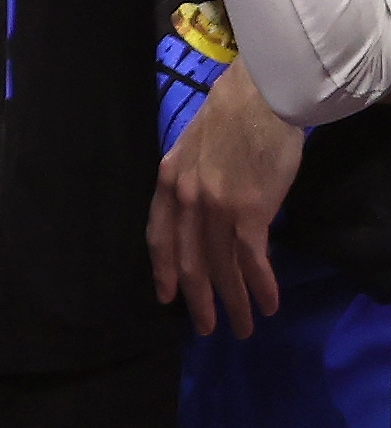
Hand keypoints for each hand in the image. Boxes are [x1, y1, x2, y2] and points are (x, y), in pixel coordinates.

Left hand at [153, 65, 298, 337]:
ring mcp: (215, 207)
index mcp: (168, 182)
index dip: (163, 270)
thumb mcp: (192, 151)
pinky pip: (251, 260)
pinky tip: (269, 304)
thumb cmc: (231, 120)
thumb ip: (191, 183)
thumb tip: (202, 213)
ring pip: (221, 268)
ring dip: (234, 303)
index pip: (158, 237)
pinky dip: (261, 286)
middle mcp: (185, 199)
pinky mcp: (248, 211)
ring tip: (244, 327)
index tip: (166, 296)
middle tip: (206, 327)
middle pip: (188, 261)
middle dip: (198, 300)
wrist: (259, 100)